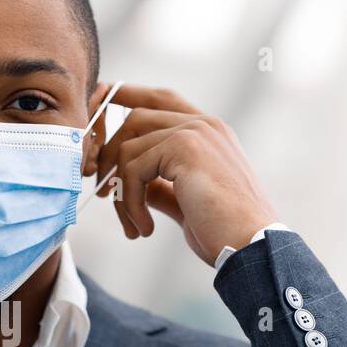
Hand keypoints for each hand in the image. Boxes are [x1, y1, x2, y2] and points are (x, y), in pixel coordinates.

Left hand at [88, 84, 274, 264]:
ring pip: (129, 146)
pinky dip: (131, 203)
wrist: (250, 246)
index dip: (122, 103)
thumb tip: (124, 183)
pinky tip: (145, 228)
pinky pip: (133, 169)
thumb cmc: (223, 230)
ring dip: (120, 191)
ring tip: (133, 225)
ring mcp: (195, 131)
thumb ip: (158, 184)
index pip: (157, 99)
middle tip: (102, 194)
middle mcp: (203, 123)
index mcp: (207, 132)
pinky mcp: (185, 147)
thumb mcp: (183, 201)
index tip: (97, 134)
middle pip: (135, 115)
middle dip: (109, 152)